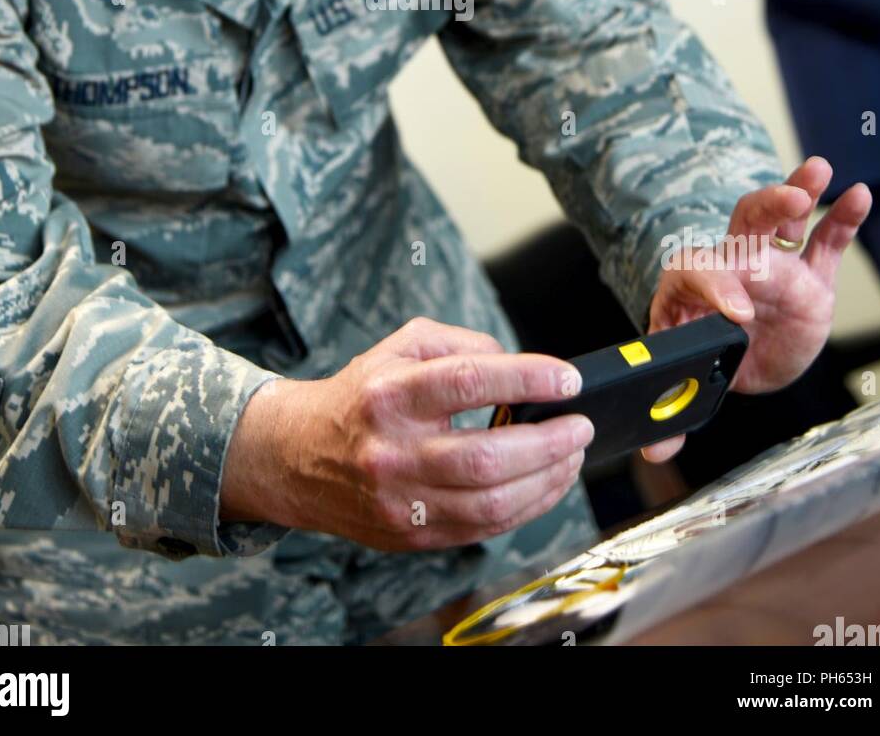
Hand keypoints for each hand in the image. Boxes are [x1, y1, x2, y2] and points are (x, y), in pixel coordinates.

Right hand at [220, 317, 593, 549]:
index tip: (568, 377)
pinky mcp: (410, 535)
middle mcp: (391, 451)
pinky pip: (483, 529)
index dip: (525, 378)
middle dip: (549, 442)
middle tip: (580, 425)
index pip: (466, 382)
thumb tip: (518, 364)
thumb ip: (461, 344)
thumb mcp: (400, 347)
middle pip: (485, 457)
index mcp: (388, 394)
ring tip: (571, 454)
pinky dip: (526, 507)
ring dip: (546, 480)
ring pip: (490, 503)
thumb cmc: (361, 395)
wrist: (299, 456)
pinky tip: (546, 483)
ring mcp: (400, 500)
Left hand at [640, 155, 870, 463]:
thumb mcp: (693, 385)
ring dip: (794, 194)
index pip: (696, 271)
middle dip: (763, 209)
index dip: (714, 286)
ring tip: (815, 173)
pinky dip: (840, 218)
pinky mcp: (810, 276)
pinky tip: (858, 196)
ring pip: (779, 221)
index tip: (738, 312)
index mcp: (693, 290)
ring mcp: (773, 267)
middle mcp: (732, 268)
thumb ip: (676, 414)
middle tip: (788, 203)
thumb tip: (654, 453)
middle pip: (740, 227)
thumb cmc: (711, 359)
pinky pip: (825, 241)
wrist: (741, 359)